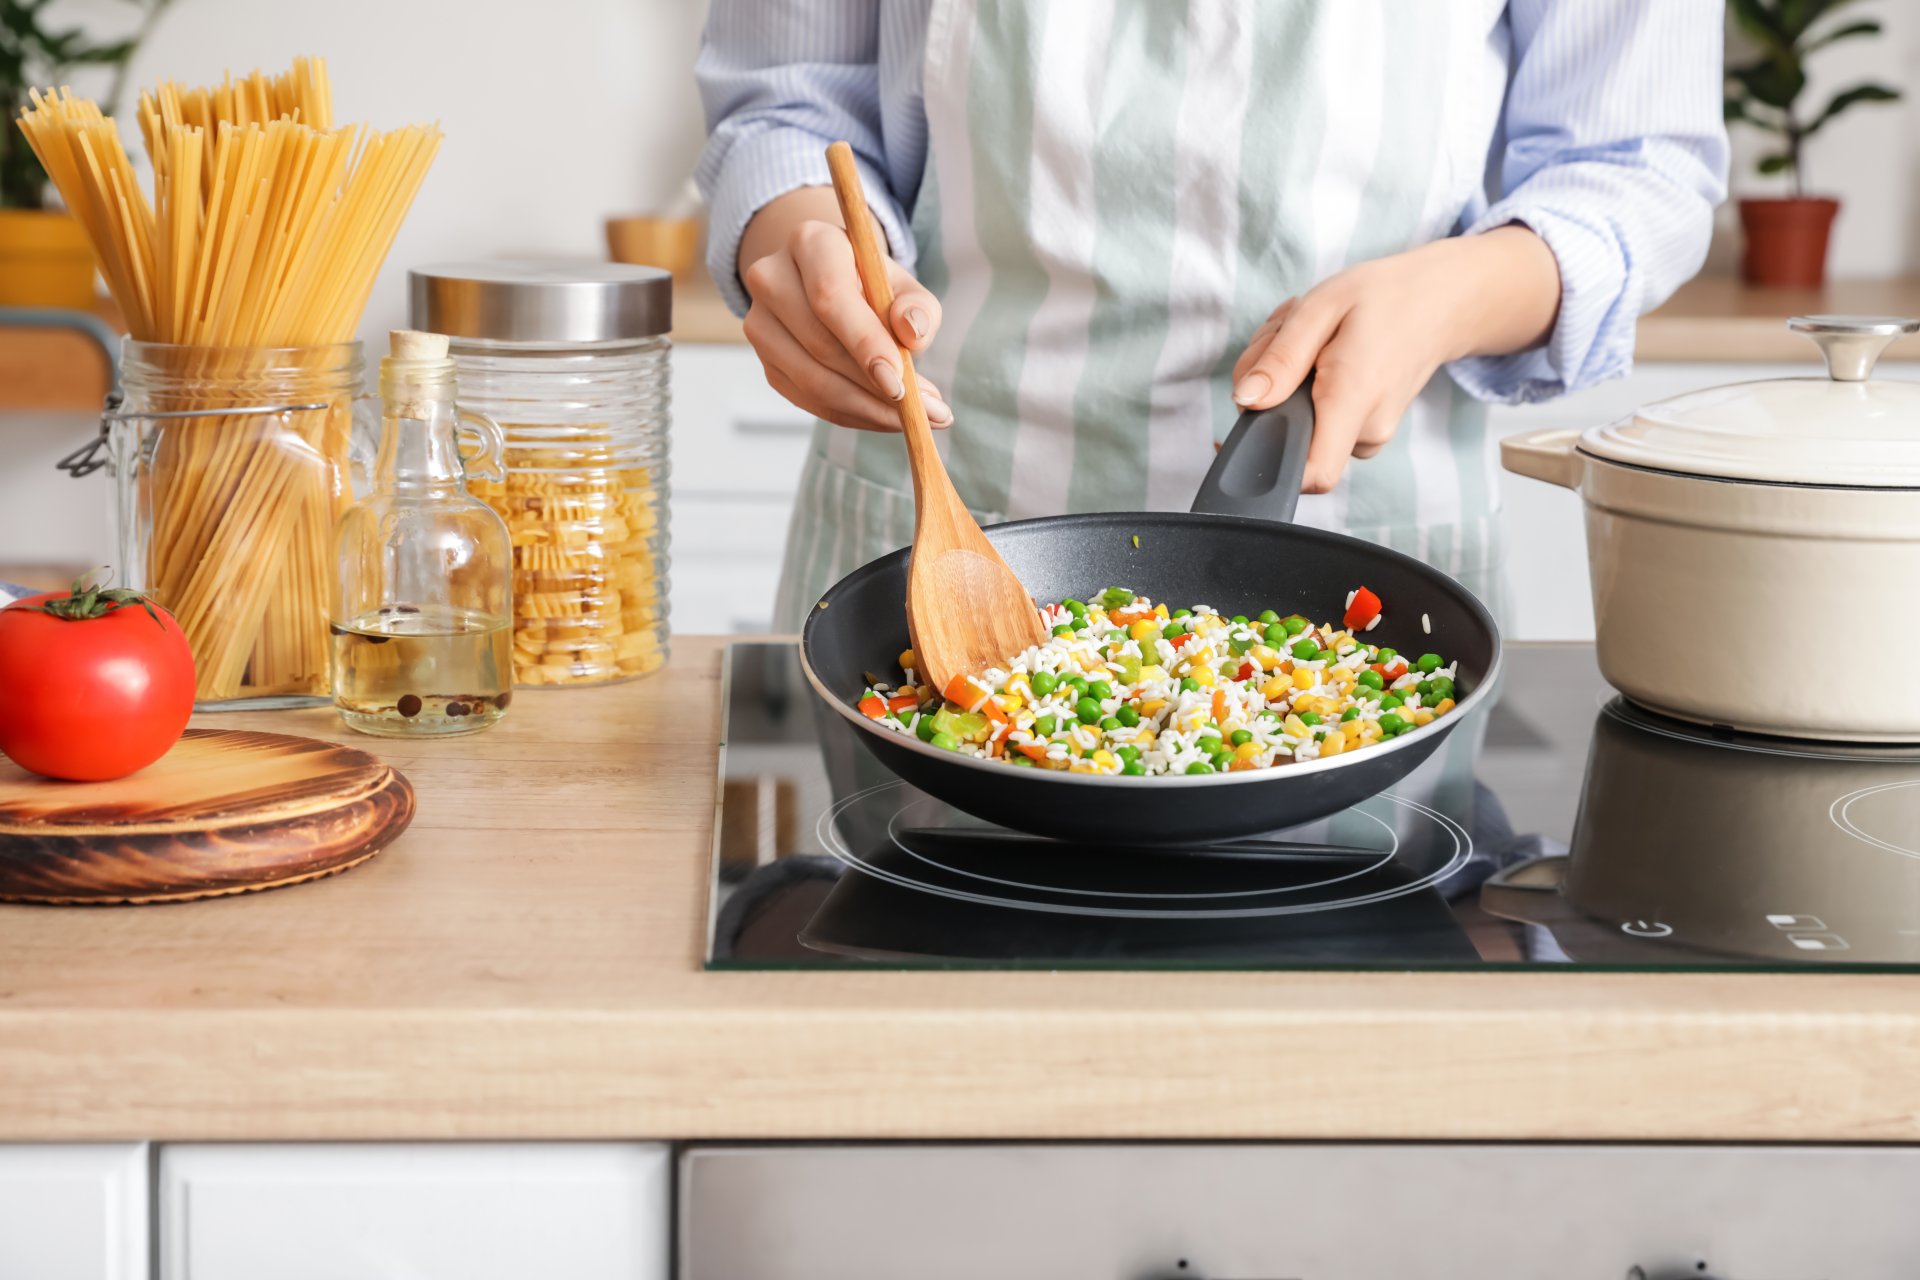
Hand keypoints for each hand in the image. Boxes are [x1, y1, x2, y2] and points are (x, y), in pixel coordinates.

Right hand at [739, 187, 950, 431]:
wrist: (831, 285)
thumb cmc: (874, 285)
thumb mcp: (904, 286)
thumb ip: (918, 308)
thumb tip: (912, 334)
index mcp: (810, 243)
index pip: (830, 297)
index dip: (865, 343)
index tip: (900, 384)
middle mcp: (771, 278)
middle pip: (820, 344)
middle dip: (874, 387)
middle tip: (924, 411)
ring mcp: (760, 322)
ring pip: (811, 380)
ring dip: (866, 407)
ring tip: (912, 417)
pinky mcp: (765, 360)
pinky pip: (807, 399)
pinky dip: (850, 414)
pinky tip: (882, 415)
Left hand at [1231, 225, 1559, 492]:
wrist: (1439, 302)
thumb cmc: (1383, 299)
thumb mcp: (1321, 309)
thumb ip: (1281, 359)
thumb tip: (1245, 401)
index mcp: (1354, 401)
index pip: (1312, 475)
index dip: (1270, 464)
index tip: (1250, 424)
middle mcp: (1366, 432)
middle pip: (1287, 438)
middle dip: (1268, 391)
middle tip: (1285, 338)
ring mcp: (1369, 437)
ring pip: (1299, 426)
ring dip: (1285, 383)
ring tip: (1310, 340)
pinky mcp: (1365, 432)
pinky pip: (1318, 422)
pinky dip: (1304, 389)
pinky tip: (1320, 355)